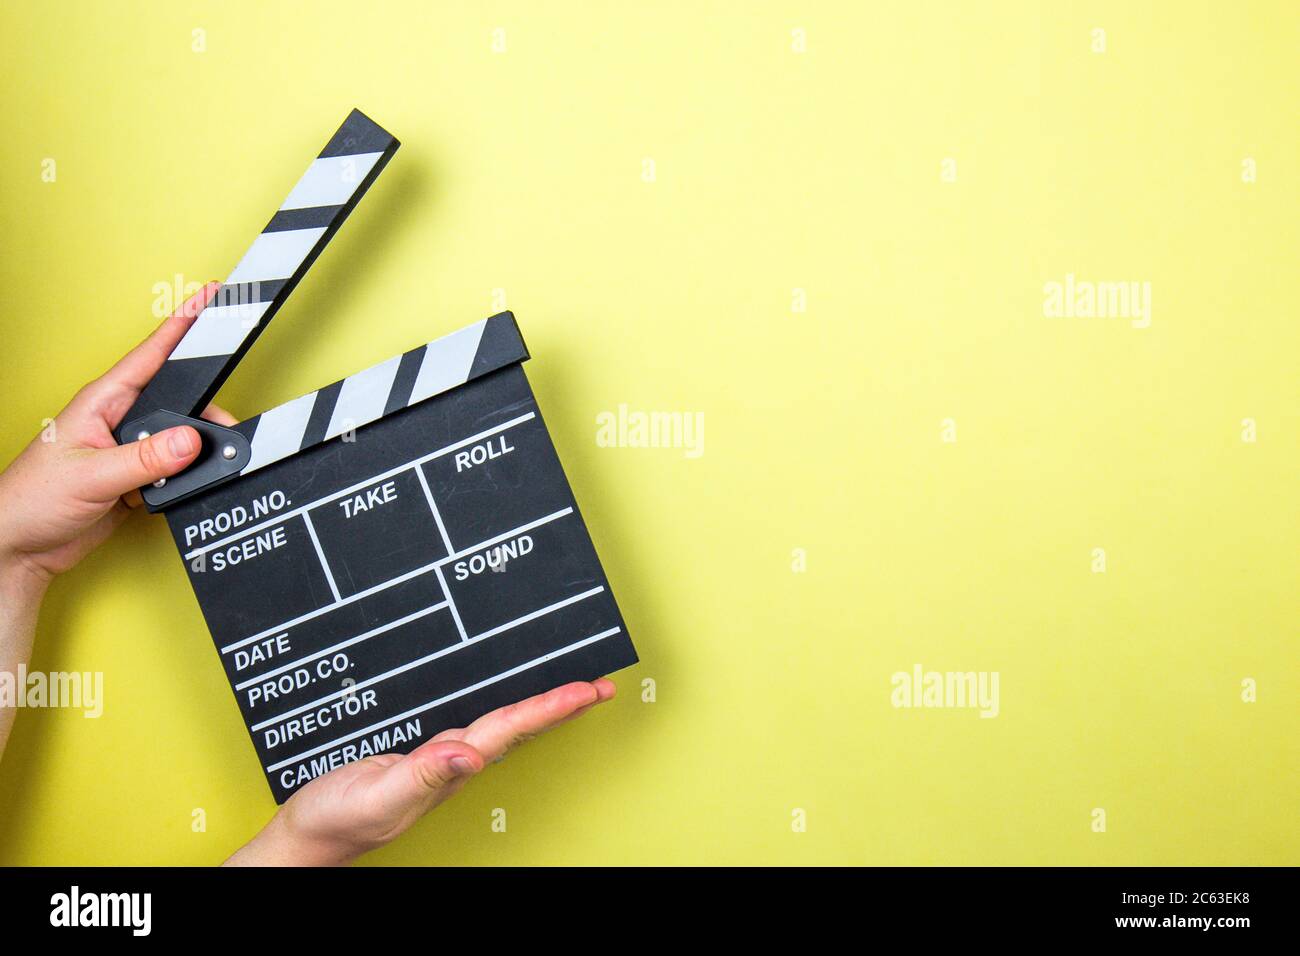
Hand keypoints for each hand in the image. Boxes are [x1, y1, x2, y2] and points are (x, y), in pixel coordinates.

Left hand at [0, 282, 235, 590]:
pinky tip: (178, 488)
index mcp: (102, 402)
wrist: (20, 545)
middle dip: (206, 413)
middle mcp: (119, 419)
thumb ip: (144, 458)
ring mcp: (130, 448)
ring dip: (195, 453)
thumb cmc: (32, 500)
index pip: (152, 353)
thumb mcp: (91, 476)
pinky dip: (186, 478)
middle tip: (224, 430)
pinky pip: (176, 468)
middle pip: (180, 399)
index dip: (183, 322)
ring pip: (182, 436)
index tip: (209, 294)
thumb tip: (188, 440)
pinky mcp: (138, 476)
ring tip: (195, 469)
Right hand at [226, 679, 616, 865]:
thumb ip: (422, 775)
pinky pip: (471, 725)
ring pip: (499, 725)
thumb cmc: (336, 822)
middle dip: (561, 705)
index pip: (509, 729)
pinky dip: (499, 709)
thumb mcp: (377, 796)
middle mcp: (451, 762)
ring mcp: (438, 759)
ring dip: (538, 706)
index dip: (550, 707)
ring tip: (572, 691)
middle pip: (518, 726)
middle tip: (601, 685)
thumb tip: (468, 757)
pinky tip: (505, 702)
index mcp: (447, 767)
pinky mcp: (419, 754)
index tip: (587, 689)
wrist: (306, 836)